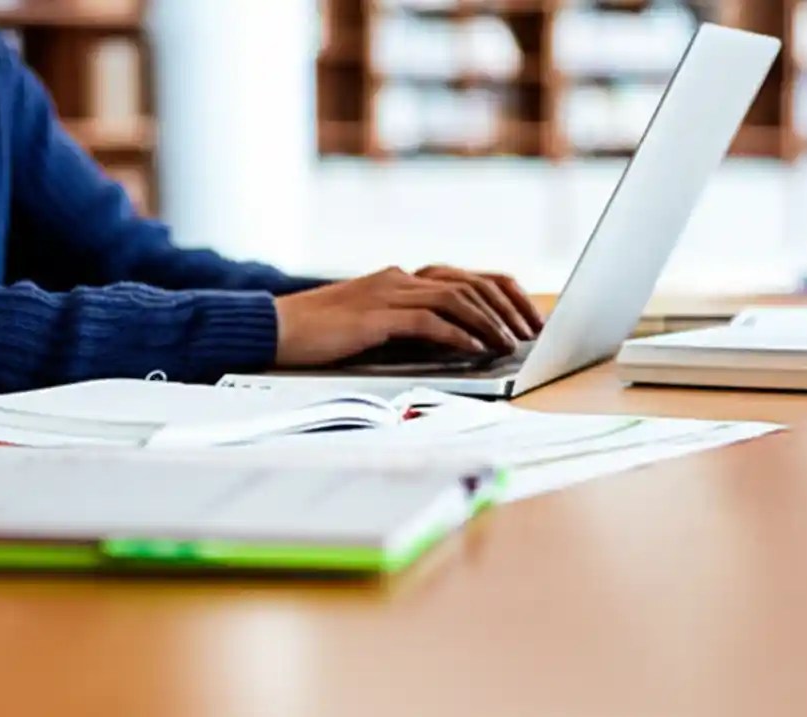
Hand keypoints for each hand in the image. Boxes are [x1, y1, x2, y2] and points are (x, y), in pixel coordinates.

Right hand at [273, 266, 543, 366]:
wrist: (275, 329)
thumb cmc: (321, 335)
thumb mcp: (374, 326)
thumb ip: (410, 327)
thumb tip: (458, 344)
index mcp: (401, 278)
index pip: (468, 277)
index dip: (504, 294)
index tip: (528, 318)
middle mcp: (400, 278)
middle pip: (471, 283)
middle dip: (508, 308)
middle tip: (531, 334)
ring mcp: (388, 294)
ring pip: (455, 299)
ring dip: (488, 323)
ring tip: (509, 345)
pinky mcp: (375, 316)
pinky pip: (427, 321)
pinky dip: (456, 334)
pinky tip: (474, 349)